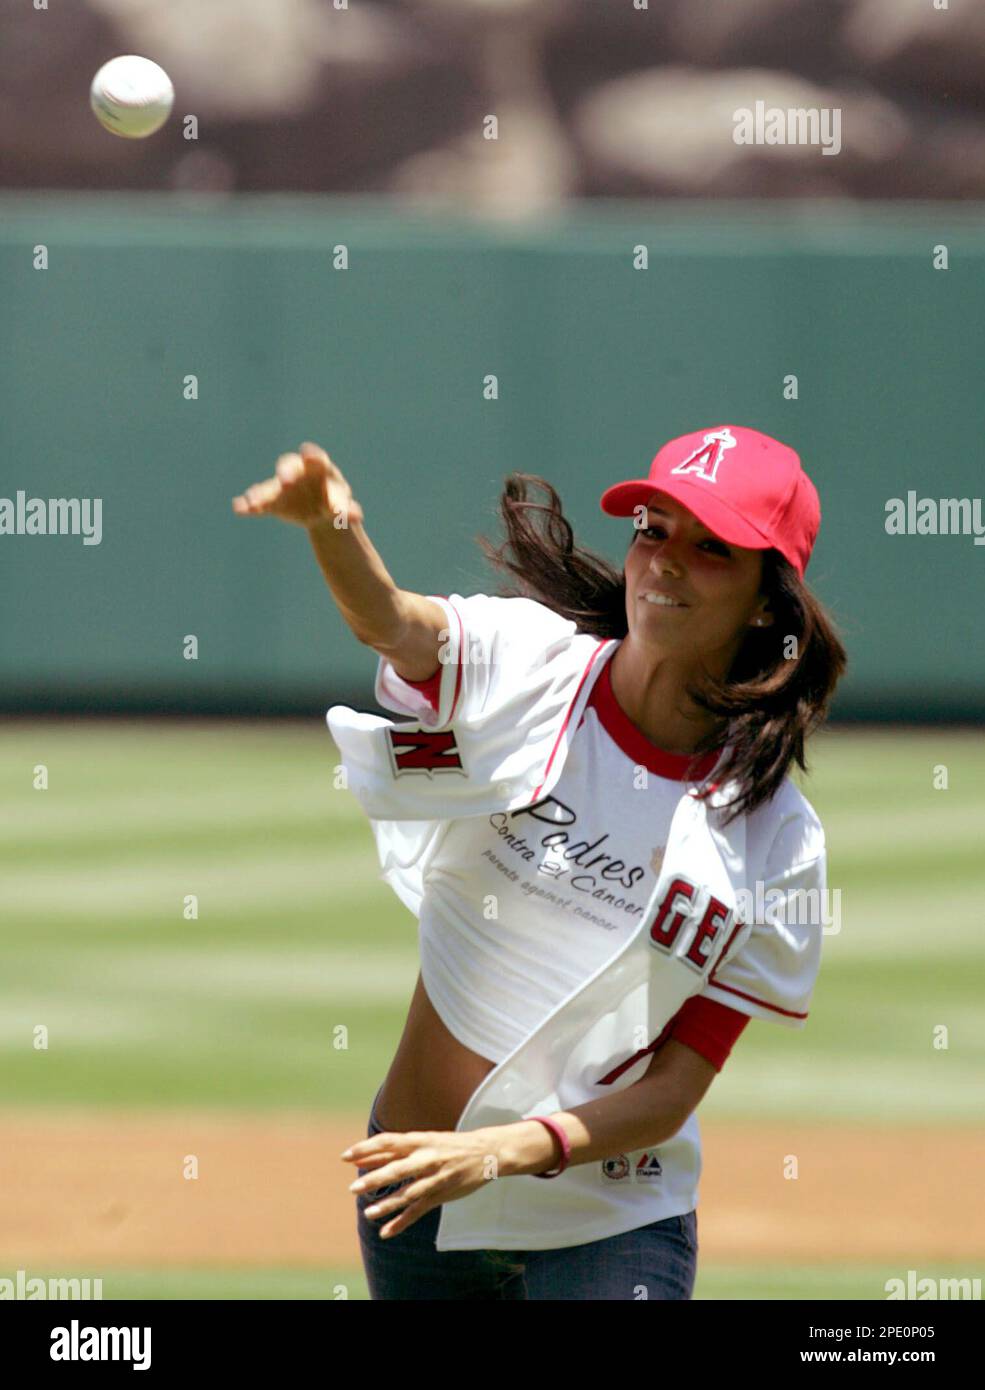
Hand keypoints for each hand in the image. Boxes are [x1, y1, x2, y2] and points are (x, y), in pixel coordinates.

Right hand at [231, 441, 363, 529]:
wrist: (320, 511)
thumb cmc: (333, 500)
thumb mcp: (341, 504)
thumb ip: (347, 510)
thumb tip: (358, 517)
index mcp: (318, 467)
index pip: (315, 458)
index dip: (311, 456)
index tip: (308, 454)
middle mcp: (296, 472)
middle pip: (289, 466)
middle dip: (287, 472)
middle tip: (286, 481)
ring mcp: (281, 485)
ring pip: (270, 486)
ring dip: (262, 493)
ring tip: (254, 502)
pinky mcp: (272, 501)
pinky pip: (259, 501)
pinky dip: (249, 504)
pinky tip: (240, 509)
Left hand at [341, 1122, 554, 1238]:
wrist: (487, 1152)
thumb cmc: (447, 1145)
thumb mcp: (421, 1142)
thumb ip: (392, 1151)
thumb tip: (361, 1158)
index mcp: (419, 1140)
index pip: (388, 1142)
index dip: (366, 1149)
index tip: (345, 1157)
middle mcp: (426, 1158)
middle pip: (398, 1168)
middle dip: (375, 1178)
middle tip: (353, 1188)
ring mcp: (435, 1178)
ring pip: (409, 1193)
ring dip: (388, 1204)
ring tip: (368, 1213)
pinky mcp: (441, 1195)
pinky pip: (419, 1210)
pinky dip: (402, 1222)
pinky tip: (386, 1232)